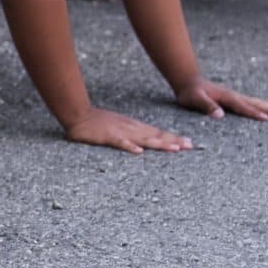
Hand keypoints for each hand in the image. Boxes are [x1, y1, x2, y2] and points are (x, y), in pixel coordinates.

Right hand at [63, 106, 193, 153]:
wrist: (78, 114)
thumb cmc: (97, 123)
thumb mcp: (118, 127)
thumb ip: (131, 136)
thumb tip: (144, 145)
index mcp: (134, 127)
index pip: (158, 133)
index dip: (173, 138)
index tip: (188, 143)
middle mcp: (131, 129)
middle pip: (156, 135)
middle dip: (173, 141)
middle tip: (190, 146)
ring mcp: (120, 132)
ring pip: (143, 138)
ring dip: (159, 143)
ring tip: (174, 149)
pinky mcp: (107, 136)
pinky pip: (120, 142)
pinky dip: (129, 146)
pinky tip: (139, 152)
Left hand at [175, 78, 267, 121]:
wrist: (188, 80)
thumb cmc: (190, 92)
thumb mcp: (195, 99)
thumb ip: (207, 106)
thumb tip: (220, 116)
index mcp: (226, 97)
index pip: (242, 106)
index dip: (253, 113)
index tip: (266, 118)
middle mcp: (233, 95)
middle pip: (254, 103)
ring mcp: (234, 96)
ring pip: (255, 102)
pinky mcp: (233, 98)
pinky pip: (250, 102)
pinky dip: (261, 105)